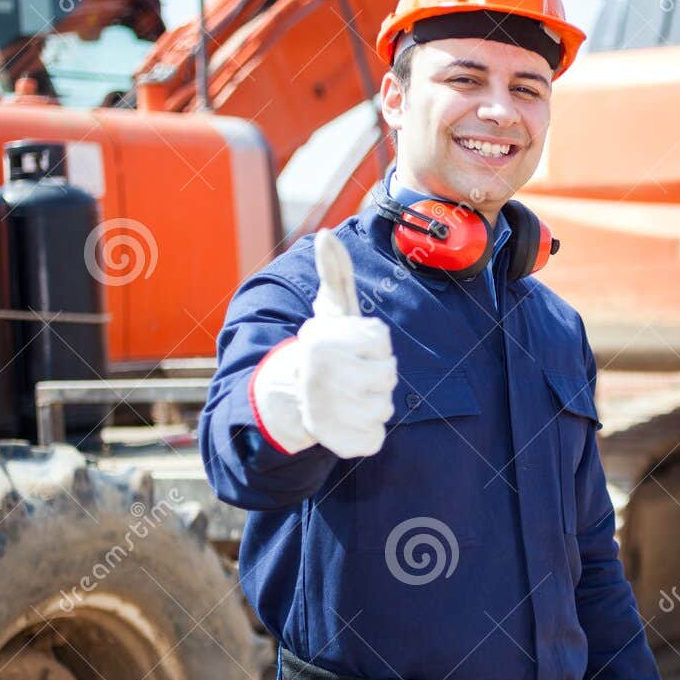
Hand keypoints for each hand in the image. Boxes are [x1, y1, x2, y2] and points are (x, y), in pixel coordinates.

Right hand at [250, 230, 397, 458]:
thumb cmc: (325, 349)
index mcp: (324, 342)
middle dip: (376, 374)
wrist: (291, 396)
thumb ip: (334, 272)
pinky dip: (367, 433)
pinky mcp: (338, 444)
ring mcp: (328, 413)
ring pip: (386, 408)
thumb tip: (327, 235)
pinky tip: (349, 421)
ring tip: (349, 397)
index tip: (352, 346)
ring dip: (374, 403)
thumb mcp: (331, 311)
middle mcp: (322, 377)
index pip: (382, 342)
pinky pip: (376, 439)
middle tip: (352, 374)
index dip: (373, 344)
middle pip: (388, 377)